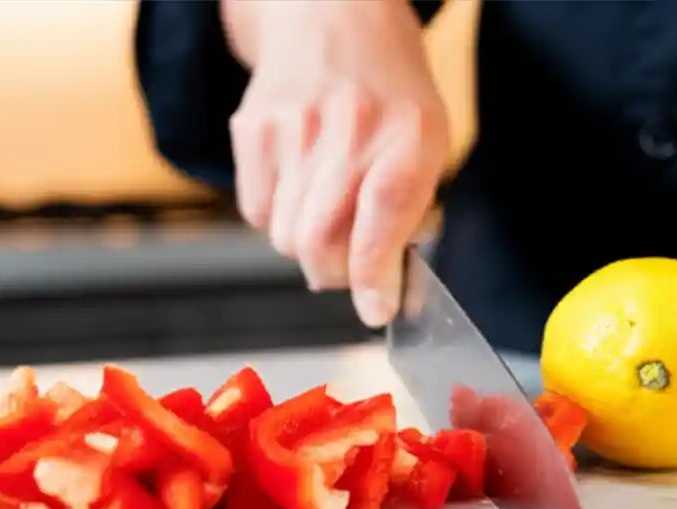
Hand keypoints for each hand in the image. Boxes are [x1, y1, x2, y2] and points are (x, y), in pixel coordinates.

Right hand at [221, 0, 449, 326]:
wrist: (331, 17)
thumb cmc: (387, 92)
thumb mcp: (425, 138)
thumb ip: (410, 209)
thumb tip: (381, 288)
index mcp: (407, 132)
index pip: (384, 216)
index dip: (375, 275)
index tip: (376, 310)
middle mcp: (348, 128)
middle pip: (320, 244)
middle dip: (335, 274)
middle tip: (348, 267)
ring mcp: (292, 128)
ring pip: (285, 238)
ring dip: (305, 246)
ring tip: (323, 209)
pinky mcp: (252, 130)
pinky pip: (257, 213)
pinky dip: (277, 217)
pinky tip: (296, 183)